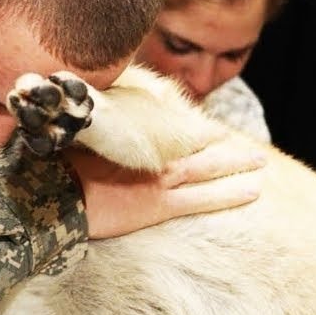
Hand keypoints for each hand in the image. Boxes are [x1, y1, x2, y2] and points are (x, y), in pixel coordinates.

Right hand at [68, 135, 265, 239]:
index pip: (171, 127)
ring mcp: (162, 179)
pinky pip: (205, 199)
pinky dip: (230, 194)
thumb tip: (89, 109)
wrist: (56, 195)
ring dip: (237, 163)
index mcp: (134, 135)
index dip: (190, 125)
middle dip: (223, 143)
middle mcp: (153, 153)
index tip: (206, 125)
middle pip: (196, 144)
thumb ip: (92, 125)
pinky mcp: (161, 205)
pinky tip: (253, 192)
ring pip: (210, 168)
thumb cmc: (58, 164)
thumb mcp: (75, 137)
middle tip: (245, 143)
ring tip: (260, 162)